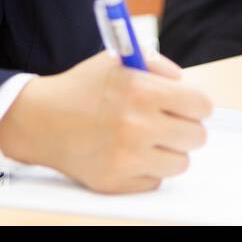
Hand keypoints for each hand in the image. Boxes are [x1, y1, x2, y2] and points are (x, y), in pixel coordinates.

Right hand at [0, 51, 212, 193]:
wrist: (41, 120)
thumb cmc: (82, 87)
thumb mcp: (118, 60)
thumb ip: (157, 65)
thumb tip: (185, 83)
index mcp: (141, 90)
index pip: (201, 105)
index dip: (197, 105)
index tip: (189, 107)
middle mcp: (137, 126)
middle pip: (197, 137)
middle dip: (185, 127)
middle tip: (168, 123)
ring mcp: (127, 158)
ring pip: (181, 163)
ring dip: (169, 151)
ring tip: (148, 139)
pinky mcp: (117, 182)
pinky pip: (155, 181)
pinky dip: (147, 169)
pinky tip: (129, 153)